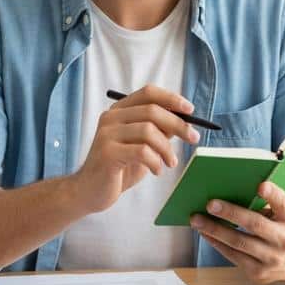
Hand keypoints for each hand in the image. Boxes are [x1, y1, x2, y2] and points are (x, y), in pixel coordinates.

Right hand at [69, 85, 200, 213]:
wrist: (90, 191)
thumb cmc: (119, 168)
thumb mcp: (142, 145)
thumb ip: (157, 131)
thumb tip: (184, 121)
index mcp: (119, 111)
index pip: (148, 93)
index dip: (171, 98)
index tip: (191, 110)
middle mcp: (110, 118)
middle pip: (152, 111)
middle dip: (178, 124)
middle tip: (194, 138)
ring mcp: (107, 134)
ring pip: (148, 131)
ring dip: (167, 148)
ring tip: (170, 163)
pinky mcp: (107, 153)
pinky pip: (142, 152)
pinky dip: (156, 162)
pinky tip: (157, 171)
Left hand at [191, 181, 284, 284]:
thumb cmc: (282, 231)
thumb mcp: (282, 215)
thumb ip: (266, 203)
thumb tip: (233, 191)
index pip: (283, 203)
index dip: (272, 194)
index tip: (260, 186)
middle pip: (255, 224)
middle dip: (231, 213)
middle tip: (210, 204)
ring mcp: (272, 259)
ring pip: (239, 242)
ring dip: (215, 230)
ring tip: (198, 220)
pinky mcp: (259, 273)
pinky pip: (233, 256)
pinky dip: (217, 243)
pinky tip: (206, 233)